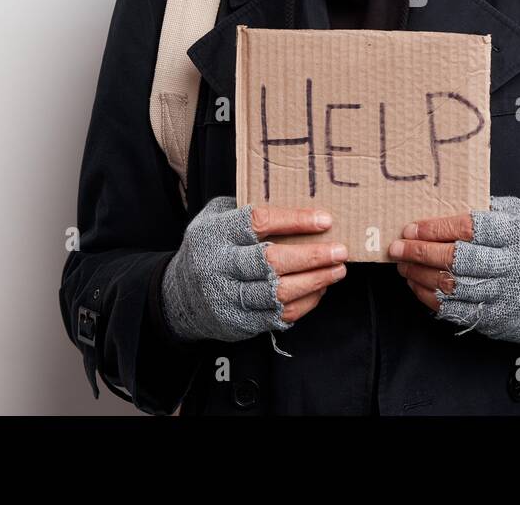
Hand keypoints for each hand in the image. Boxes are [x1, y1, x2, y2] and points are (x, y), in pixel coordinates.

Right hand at [161, 195, 348, 342]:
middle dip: (312, 256)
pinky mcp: (240, 321)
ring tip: (338, 269)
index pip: (259, 222)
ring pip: (279, 292)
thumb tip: (297, 199)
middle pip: (272, 262)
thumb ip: (247, 207)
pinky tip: (320, 288)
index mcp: (216, 233)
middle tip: (340, 250)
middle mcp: (219, 266)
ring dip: (315, 281)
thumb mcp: (216, 217)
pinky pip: (280, 314)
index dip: (295, 220)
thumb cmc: (209, 246)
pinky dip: (306, 302)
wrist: (179, 296)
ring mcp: (229, 297)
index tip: (325, 220)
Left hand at [388, 195, 519, 343]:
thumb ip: (491, 209)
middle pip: (458, 259)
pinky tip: (417, 286)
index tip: (411, 228)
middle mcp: (513, 265)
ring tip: (402, 266)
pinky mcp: (497, 318)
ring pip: (453, 286)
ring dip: (420, 276)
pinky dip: (430, 298)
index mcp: (519, 234)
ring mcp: (505, 295)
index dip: (436, 229)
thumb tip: (448, 202)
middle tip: (397, 248)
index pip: (471, 229)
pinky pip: (456, 310)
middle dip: (420, 253)